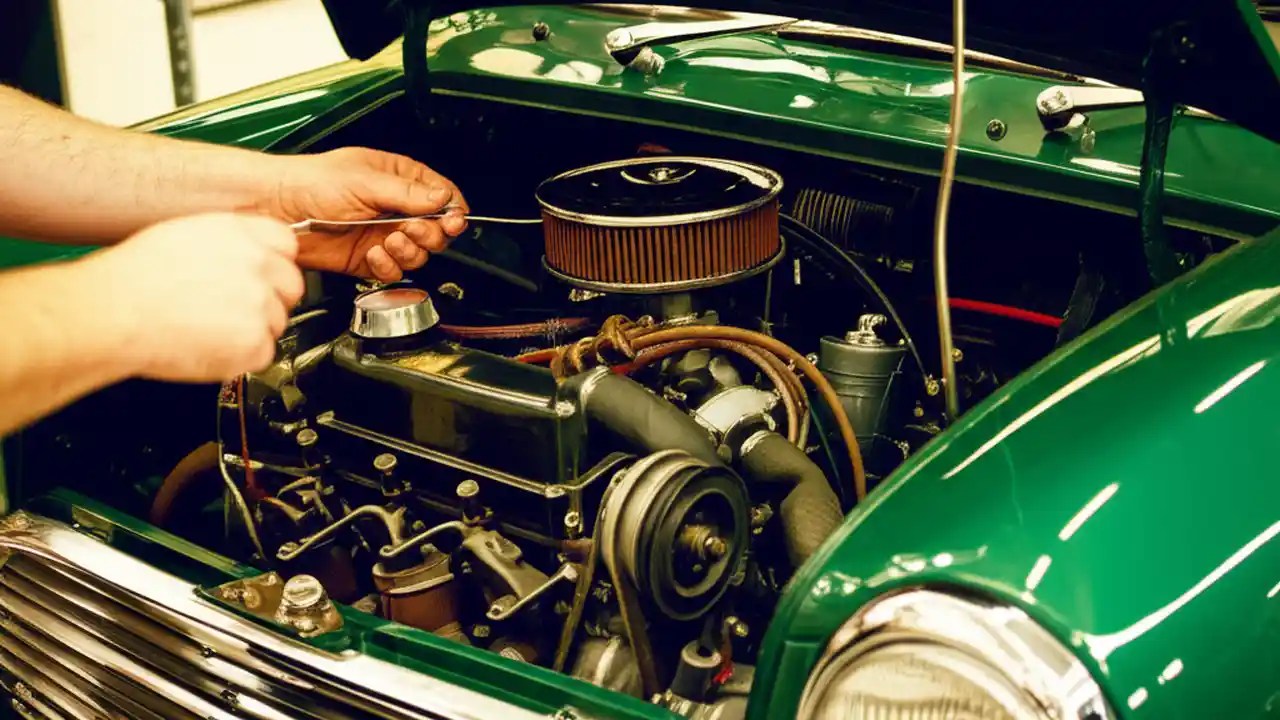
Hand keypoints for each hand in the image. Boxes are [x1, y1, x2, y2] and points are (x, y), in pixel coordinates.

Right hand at [78, 213, 304, 381]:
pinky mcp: (255, 342)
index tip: (262, 276)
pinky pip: (263, 353)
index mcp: (240, 233)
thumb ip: (227, 245)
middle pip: (291, 285)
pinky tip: (208, 345)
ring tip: (209, 328)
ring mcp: (260, 304)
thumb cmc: (133, 278)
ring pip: (277, 322)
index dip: (273, 264)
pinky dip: (241, 357)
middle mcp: (257, 264)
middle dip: (270, 299)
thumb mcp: (184, 236)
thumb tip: (245, 257)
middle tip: (233, 309)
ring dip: (253, 329)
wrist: (113, 313)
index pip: (287, 244)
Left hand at [266, 147, 469, 281]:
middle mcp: (394, 208)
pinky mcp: (369, 259)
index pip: (442, 195)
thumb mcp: (364, 180)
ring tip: (388, 241)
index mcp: (399, 179)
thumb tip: (441, 198)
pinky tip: (373, 254)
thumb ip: (407, 193)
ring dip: (408, 251)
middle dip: (429, 233)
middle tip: (411, 229)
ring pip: (418, 253)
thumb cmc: (310, 182)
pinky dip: (387, 266)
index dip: (451, 210)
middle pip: (436, 229)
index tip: (452, 219)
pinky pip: (394, 270)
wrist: (277, 210)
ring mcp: (383, 234)